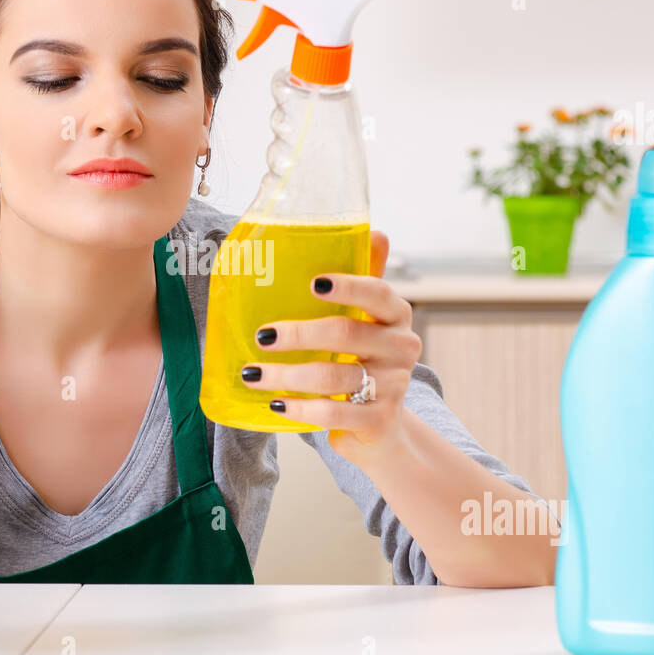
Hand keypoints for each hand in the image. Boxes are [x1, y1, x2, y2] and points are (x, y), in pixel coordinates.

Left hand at [241, 230, 422, 461]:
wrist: (381, 425)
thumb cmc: (363, 360)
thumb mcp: (366, 321)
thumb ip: (365, 278)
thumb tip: (373, 230)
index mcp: (396, 315)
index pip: (378, 292)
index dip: (347, 286)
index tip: (312, 283)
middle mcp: (402, 348)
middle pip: (347, 333)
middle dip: (298, 334)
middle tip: (261, 335)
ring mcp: (393, 386)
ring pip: (333, 376)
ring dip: (286, 375)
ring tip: (252, 373)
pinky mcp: (379, 420)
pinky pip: (334, 413)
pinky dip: (299, 408)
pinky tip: (275, 403)